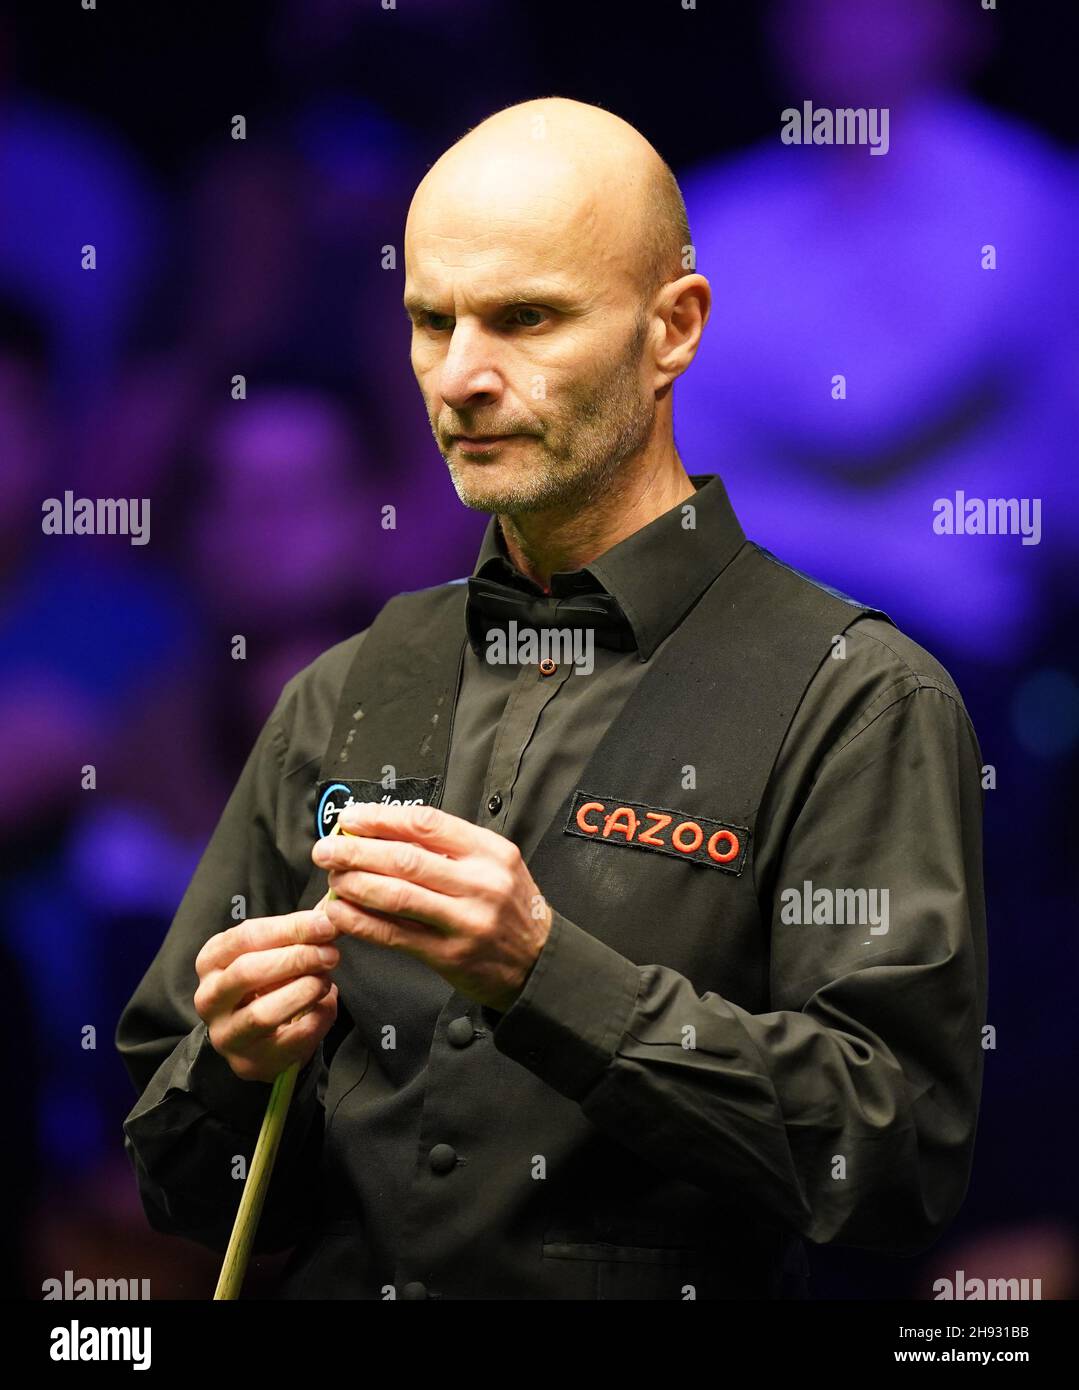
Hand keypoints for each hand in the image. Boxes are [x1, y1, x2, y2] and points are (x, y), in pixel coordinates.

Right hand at [194, 910, 340, 1082]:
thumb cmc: (268, 984)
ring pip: (263, 1013)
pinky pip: (289, 1041)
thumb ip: (298, 933)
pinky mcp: (249, 1063)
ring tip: (326, 980)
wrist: (260, 1039)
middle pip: (249, 973)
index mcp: (211, 961)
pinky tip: (325, 1005)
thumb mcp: (274, 953)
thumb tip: (333, 910)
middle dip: (296, 959)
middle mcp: (209, 998)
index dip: (290, 929)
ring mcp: (226, 1035)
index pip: (246, 937)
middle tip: (331, 953)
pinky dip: (316, 1020)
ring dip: (303, 992)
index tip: (325, 924)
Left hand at [312, 802, 552, 1011]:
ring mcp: (464, 921)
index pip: (427, 824)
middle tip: (326, 849)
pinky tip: (340, 913)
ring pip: (397, 896)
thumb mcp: (495, 865)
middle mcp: (479, 884)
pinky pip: (395, 935)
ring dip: (355, 885)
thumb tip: (386, 832)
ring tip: (332, 878)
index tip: (352, 818)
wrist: (538, 963)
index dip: (382, 819)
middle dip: (356, 852)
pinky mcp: (449, 955)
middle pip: (405, 859)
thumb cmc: (510, 908)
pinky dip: (361, 922)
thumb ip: (450, 848)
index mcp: (489, 852)